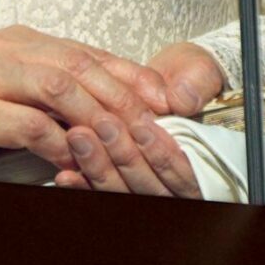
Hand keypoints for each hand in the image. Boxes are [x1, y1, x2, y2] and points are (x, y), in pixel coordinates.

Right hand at [0, 24, 172, 174]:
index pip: (85, 51)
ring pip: (56, 86)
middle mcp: (3, 50)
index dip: (128, 72)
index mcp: (17, 41)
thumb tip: (104, 107)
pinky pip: (23, 123)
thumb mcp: (5, 88)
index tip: (163, 97)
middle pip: (77, 64)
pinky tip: (73, 157)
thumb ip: (46, 91)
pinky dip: (55, 141)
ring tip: (122, 141)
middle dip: (122, 94)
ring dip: (95, 115)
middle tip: (154, 123)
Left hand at [55, 40, 225, 197]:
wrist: (172, 76)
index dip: (163, 155)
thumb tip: (180, 99)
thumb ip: (195, 87)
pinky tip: (64, 175)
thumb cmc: (190, 77)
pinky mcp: (113, 179)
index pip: (182, 174)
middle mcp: (168, 183)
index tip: (142, 128)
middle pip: (146, 185)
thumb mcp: (200, 72)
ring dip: (97, 166)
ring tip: (77, 136)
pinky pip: (96, 191)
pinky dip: (81, 184)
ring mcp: (138, 184)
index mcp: (197, 165)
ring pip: (118, 189)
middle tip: (102, 124)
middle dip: (123, 155)